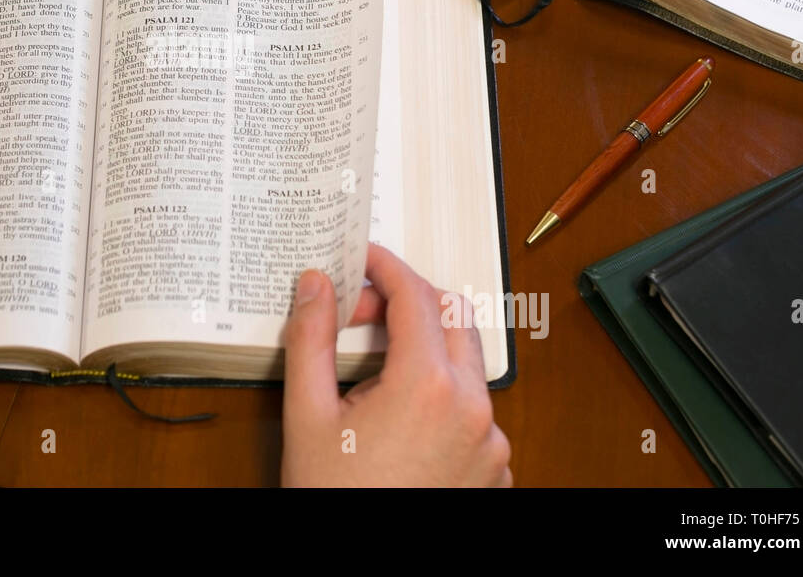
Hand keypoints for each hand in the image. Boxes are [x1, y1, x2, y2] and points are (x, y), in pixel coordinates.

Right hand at [280, 243, 511, 486]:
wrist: (364, 574)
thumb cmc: (335, 499)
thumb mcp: (307, 415)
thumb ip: (311, 338)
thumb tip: (317, 285)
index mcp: (429, 386)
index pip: (416, 295)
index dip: (386, 267)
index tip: (362, 258)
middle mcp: (474, 409)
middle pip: (453, 319)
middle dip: (409, 302)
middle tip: (361, 315)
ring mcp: (491, 443)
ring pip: (466, 365)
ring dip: (425, 351)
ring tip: (372, 374)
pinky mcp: (494, 470)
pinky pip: (474, 410)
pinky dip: (441, 395)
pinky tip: (399, 417)